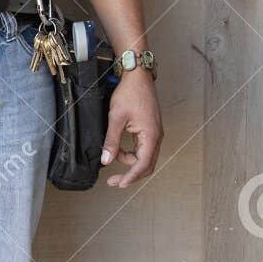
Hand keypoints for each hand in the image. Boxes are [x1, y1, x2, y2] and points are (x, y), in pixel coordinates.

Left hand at [101, 70, 162, 188]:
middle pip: (146, 165)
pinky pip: (142, 148)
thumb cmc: (130, 93)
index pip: (143, 164)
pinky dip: (130, 153)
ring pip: (143, 157)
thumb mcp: (116, 118)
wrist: (138, 76)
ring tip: (111, 156)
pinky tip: (118, 150)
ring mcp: (154, 133)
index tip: (119, 184)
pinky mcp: (149, 129)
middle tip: (112, 181)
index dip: (131, 177)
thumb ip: (112, 141)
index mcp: (151, 136)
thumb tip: (106, 160)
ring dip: (128, 162)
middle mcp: (156, 137)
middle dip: (130, 174)